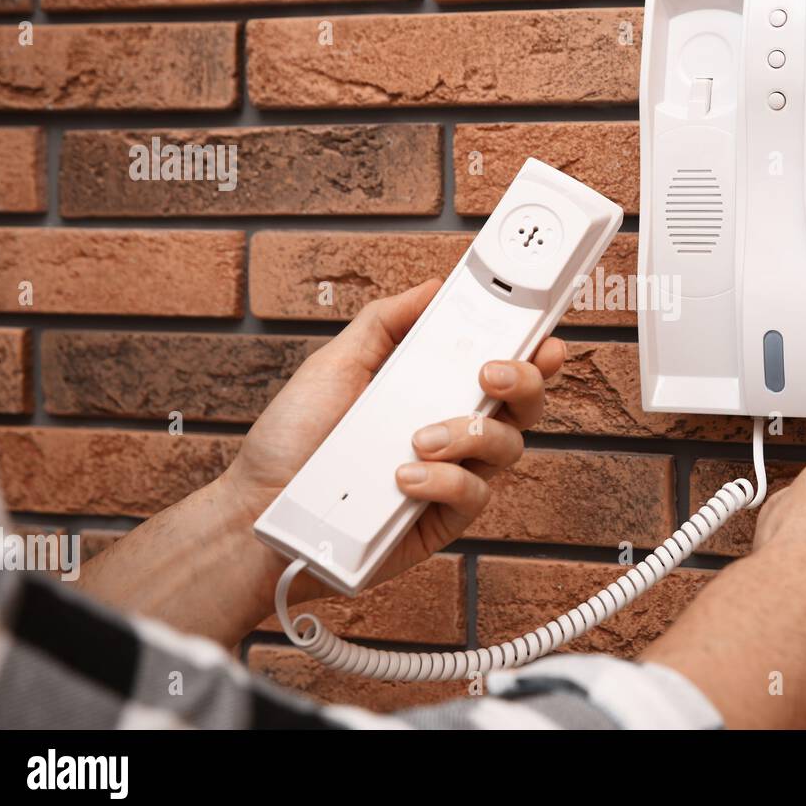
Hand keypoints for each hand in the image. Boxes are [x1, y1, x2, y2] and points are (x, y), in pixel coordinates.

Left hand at [223, 279, 565, 600]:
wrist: (262, 508)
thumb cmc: (294, 440)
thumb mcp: (336, 364)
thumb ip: (386, 323)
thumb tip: (433, 286)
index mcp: (436, 389)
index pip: (503, 364)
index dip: (533, 349)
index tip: (542, 333)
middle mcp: (455, 431)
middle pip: (524, 404)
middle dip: (524, 381)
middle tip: (491, 373)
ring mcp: (454, 475)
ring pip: (508, 447)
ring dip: (472, 433)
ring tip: (422, 436)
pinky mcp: (443, 520)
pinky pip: (474, 495)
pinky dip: (445, 480)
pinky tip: (406, 475)